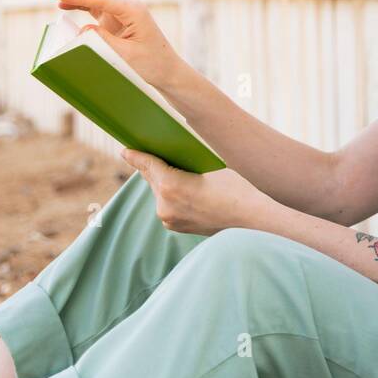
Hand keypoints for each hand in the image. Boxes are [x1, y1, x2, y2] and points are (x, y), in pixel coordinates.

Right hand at [44, 0, 190, 92]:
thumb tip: (82, 30)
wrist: (166, 69)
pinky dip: (79, 3)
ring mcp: (122, 10)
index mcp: (133, 10)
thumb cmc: (151, 63)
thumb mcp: (125, 56)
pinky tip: (63, 4)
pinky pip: (95, 5)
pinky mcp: (117, 18)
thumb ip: (103, 41)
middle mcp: (128, 5)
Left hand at [120, 148, 277, 235]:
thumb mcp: (209, 168)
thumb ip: (183, 165)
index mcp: (170, 185)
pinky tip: (182, 188)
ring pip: (160, 193)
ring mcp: (169, 219)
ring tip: (172, 170)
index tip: (125, 150)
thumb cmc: (235, 189)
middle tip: (146, 154)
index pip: (149, 165)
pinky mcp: (177, 227)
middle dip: (151, 167)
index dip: (137, 155)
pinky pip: (168, 205)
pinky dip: (171, 195)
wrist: (251, 220)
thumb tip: (169, 163)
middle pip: (152, 179)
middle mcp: (164, 205)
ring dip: (163, 182)